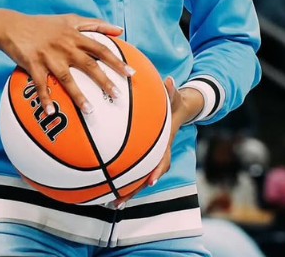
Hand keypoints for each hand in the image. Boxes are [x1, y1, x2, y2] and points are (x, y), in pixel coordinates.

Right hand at [0, 8, 130, 116]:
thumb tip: (120, 30)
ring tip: (90, 111)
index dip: (116, 61)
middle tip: (117, 96)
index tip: (130, 73)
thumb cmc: (44, 24)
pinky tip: (50, 112)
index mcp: (75, 36)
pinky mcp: (33, 64)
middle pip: (89, 65)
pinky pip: (40, 84)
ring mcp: (49, 57)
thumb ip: (96, 24)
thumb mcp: (71, 19)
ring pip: (67, 78)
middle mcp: (65, 47)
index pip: (101, 49)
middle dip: (104, 81)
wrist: (13, 26)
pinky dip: (45, 98)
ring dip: (78, 96)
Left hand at [113, 76, 197, 206]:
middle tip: (119, 202)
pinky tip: (105, 187)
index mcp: (165, 143)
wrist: (179, 112)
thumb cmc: (174, 103)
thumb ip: (172, 90)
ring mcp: (149, 157)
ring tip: (110, 203)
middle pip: (147, 176)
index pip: (162, 159)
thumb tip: (170, 80)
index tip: (150, 180)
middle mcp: (157, 153)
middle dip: (134, 190)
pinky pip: (131, 169)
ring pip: (138, 178)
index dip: (157, 171)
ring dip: (126, 191)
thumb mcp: (175, 96)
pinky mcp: (141, 155)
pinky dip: (120, 179)